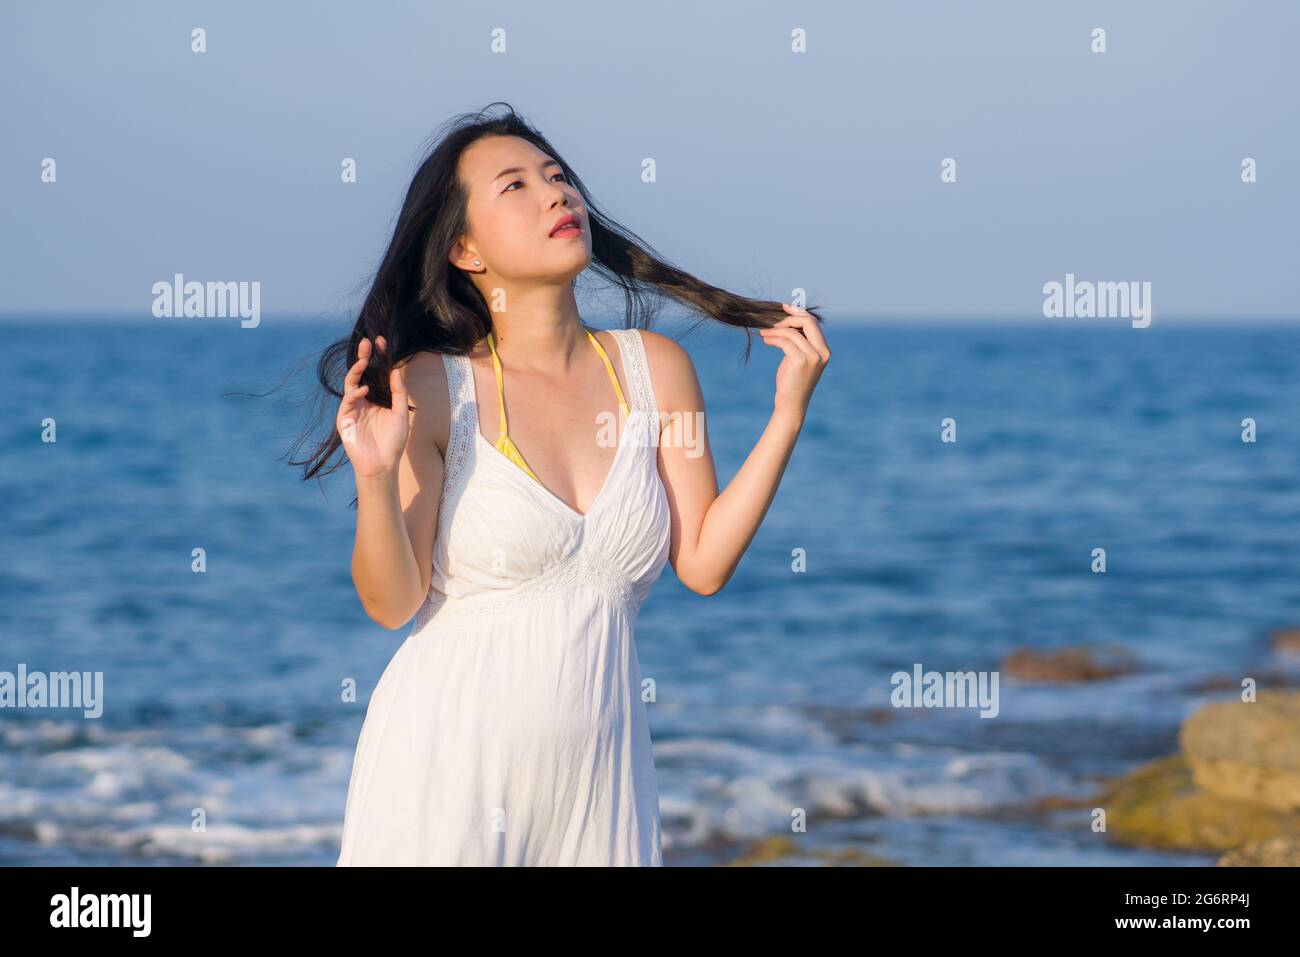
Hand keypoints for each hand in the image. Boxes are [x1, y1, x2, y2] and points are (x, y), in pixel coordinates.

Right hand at [336, 335, 409, 478]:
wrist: (383, 464)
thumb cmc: (393, 441)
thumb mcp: (400, 412)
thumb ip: (398, 391)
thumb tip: (396, 369)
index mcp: (376, 397)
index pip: (376, 373)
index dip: (378, 358)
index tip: (381, 341)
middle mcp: (363, 400)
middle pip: (361, 373)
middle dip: (362, 357)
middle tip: (366, 342)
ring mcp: (352, 408)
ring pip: (350, 383)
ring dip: (356, 370)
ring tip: (364, 360)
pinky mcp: (344, 419)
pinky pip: (347, 401)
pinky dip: (355, 393)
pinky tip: (364, 389)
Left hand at [759, 304, 830, 424]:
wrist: (791, 403)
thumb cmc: (792, 381)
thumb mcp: (798, 358)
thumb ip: (799, 341)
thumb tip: (785, 320)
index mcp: (825, 349)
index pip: (813, 323)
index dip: (798, 312)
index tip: (784, 307)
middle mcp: (823, 352)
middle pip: (808, 321)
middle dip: (789, 317)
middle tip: (772, 321)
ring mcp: (814, 357)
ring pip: (793, 332)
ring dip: (775, 330)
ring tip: (764, 333)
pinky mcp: (801, 361)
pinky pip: (785, 341)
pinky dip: (773, 338)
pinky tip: (765, 339)